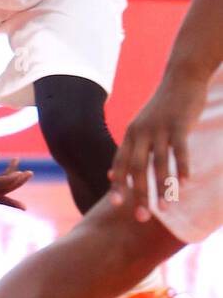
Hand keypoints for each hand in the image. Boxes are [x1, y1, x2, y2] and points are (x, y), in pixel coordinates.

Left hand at [110, 73, 207, 220]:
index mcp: (131, 135)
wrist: (180, 80)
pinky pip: (180, 149)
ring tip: (166, 209)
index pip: (121, 164)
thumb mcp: (140, 129)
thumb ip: (128, 152)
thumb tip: (111, 175)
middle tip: (141, 217)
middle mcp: (141, 132)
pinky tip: (185, 184)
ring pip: (159, 163)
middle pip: (137, 168)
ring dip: (161, 188)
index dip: (118, 185)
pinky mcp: (179, 124)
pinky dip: (182, 167)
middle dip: (138, 194)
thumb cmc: (161, 109)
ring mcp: (160, 128)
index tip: (116, 206)